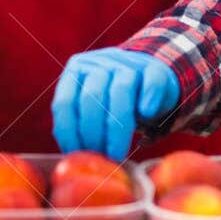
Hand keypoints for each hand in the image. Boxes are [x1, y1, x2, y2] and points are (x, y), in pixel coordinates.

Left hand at [51, 48, 179, 159]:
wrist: (147, 81)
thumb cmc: (113, 102)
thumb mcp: (91, 108)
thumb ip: (79, 122)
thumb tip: (71, 153)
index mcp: (75, 71)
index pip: (65, 102)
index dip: (69, 133)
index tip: (78, 155)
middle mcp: (98, 62)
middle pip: (91, 98)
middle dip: (93, 134)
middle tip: (100, 157)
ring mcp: (128, 62)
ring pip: (121, 90)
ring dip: (117, 127)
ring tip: (116, 152)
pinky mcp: (155, 68)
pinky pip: (151, 82)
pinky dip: (149, 99)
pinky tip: (147, 115)